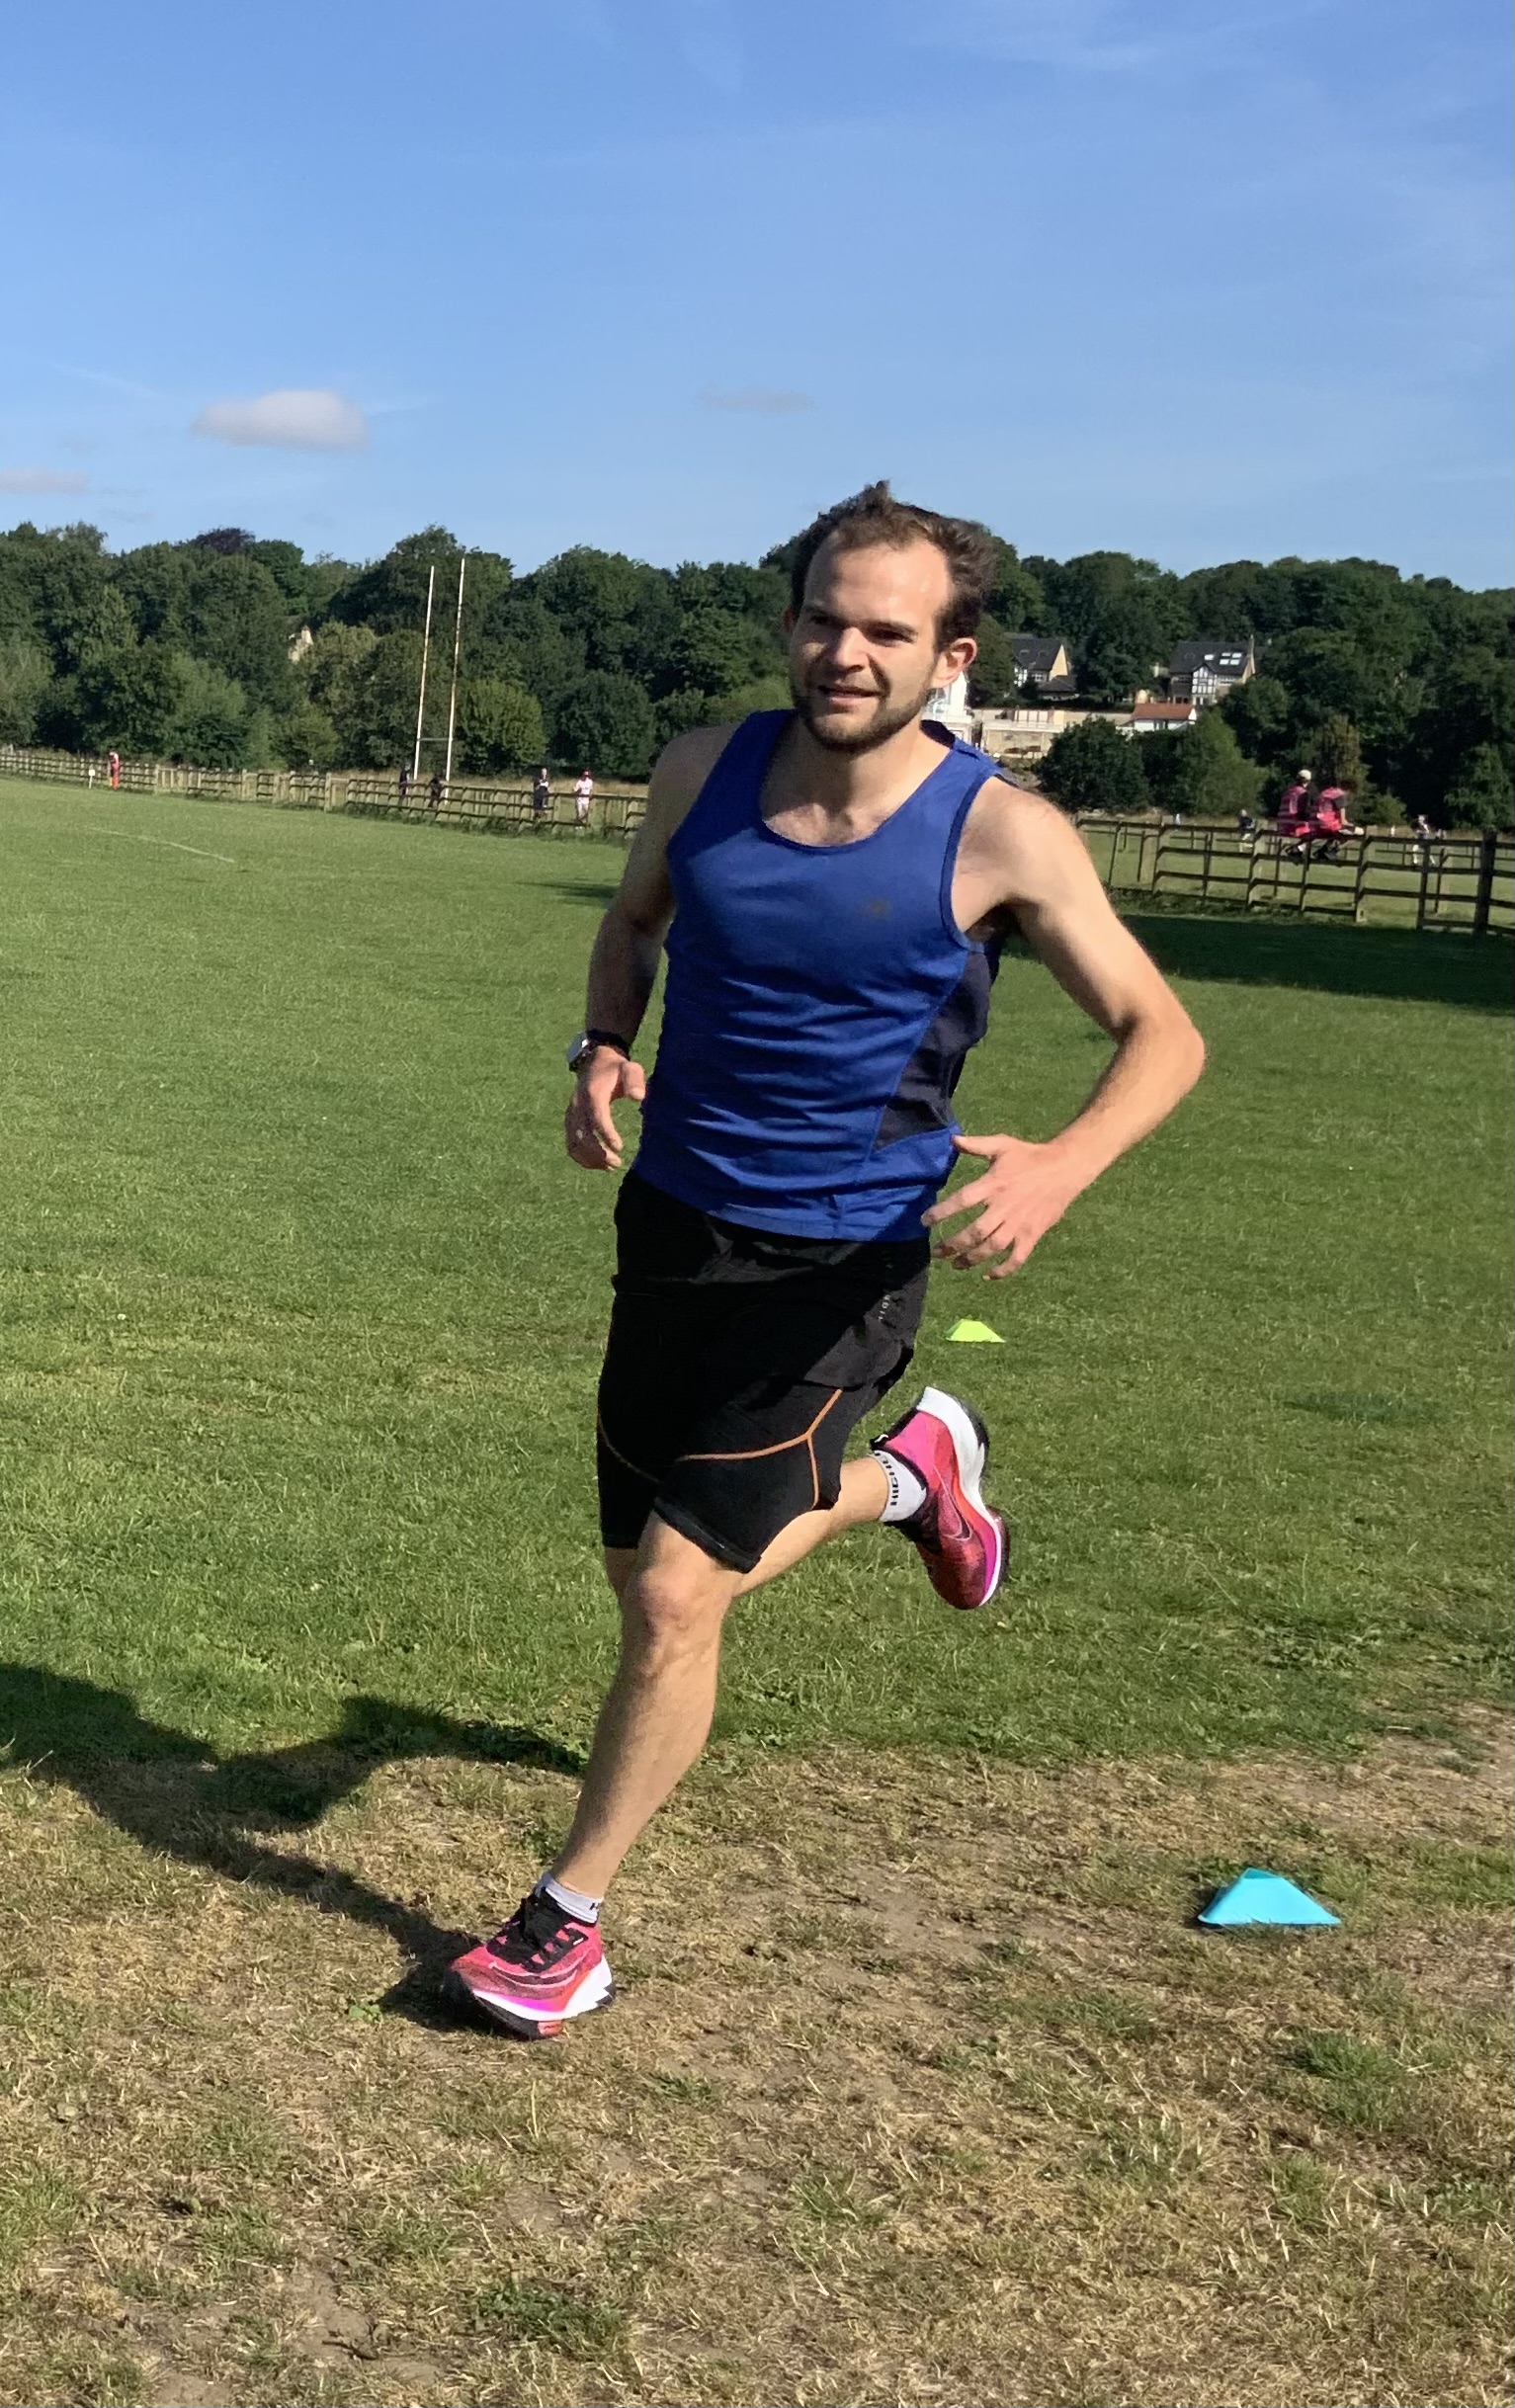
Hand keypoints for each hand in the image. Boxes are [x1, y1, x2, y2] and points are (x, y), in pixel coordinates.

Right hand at [565, 1051, 646, 1169]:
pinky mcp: (569, 1121)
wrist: (594, 1063)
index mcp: (593, 1092)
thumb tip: (638, 1097)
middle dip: (598, 1152)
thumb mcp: (629, 1068)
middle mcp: (578, 1105)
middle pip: (583, 1134)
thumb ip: (634, 1080)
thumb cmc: (616, 1069)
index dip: (606, 1133)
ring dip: (590, 1158)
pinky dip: (582, 1157)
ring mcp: (571, 1114)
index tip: (619, 1147)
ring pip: (574, 1142)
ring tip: (611, 1167)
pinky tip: (599, 1164)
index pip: (597, 1116)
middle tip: (617, 1163)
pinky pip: (571, 1143)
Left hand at [922, 1132, 1082, 1277]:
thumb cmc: (1030, 1156)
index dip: (941, 1212)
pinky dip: (1003, 1270)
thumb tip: (952, 1139)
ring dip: (971, 1260)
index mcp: (994, 1184)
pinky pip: (1017, 1258)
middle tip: (936, 1253)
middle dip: (952, 1245)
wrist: (1065, 1168)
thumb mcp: (1003, 1145)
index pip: (962, 1201)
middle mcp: (1004, 1207)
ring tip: (955, 1265)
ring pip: (992, 1248)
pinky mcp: (1032, 1234)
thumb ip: (976, 1145)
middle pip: (974, 1233)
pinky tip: (987, 1275)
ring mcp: (1019, 1223)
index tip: (924, 1221)